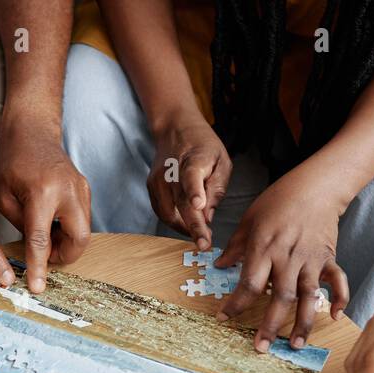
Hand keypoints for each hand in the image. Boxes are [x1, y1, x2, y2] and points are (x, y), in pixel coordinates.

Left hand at [0, 127, 91, 292]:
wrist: (33, 131)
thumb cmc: (13, 162)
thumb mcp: (5, 196)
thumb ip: (21, 226)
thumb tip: (36, 251)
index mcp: (42, 193)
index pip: (41, 239)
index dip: (39, 267)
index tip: (37, 288)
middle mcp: (68, 191)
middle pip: (78, 240)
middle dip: (64, 256)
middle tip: (46, 256)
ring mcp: (82, 190)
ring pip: (83, 232)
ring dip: (66, 243)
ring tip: (47, 235)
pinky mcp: (86, 190)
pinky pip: (83, 220)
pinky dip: (70, 230)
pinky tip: (53, 224)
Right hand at [148, 117, 231, 250]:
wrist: (174, 128)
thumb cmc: (203, 146)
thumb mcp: (221, 160)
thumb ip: (217, 188)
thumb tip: (208, 216)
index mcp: (194, 160)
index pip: (192, 176)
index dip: (195, 191)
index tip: (198, 205)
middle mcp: (172, 170)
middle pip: (181, 201)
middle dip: (193, 226)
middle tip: (204, 244)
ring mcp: (158, 179)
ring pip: (169, 212)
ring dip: (184, 228)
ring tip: (201, 236)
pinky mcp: (151, 186)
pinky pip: (162, 212)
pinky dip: (175, 222)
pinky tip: (187, 225)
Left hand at [214, 169, 348, 351]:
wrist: (316, 186)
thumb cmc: (278, 200)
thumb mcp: (249, 219)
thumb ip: (235, 246)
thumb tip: (219, 265)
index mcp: (265, 248)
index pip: (250, 283)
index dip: (236, 304)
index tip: (224, 318)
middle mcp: (288, 257)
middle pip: (280, 297)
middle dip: (271, 325)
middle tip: (262, 348)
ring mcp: (311, 259)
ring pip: (308, 296)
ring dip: (303, 322)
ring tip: (296, 345)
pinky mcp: (328, 258)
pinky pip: (337, 280)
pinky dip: (339, 298)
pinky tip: (334, 316)